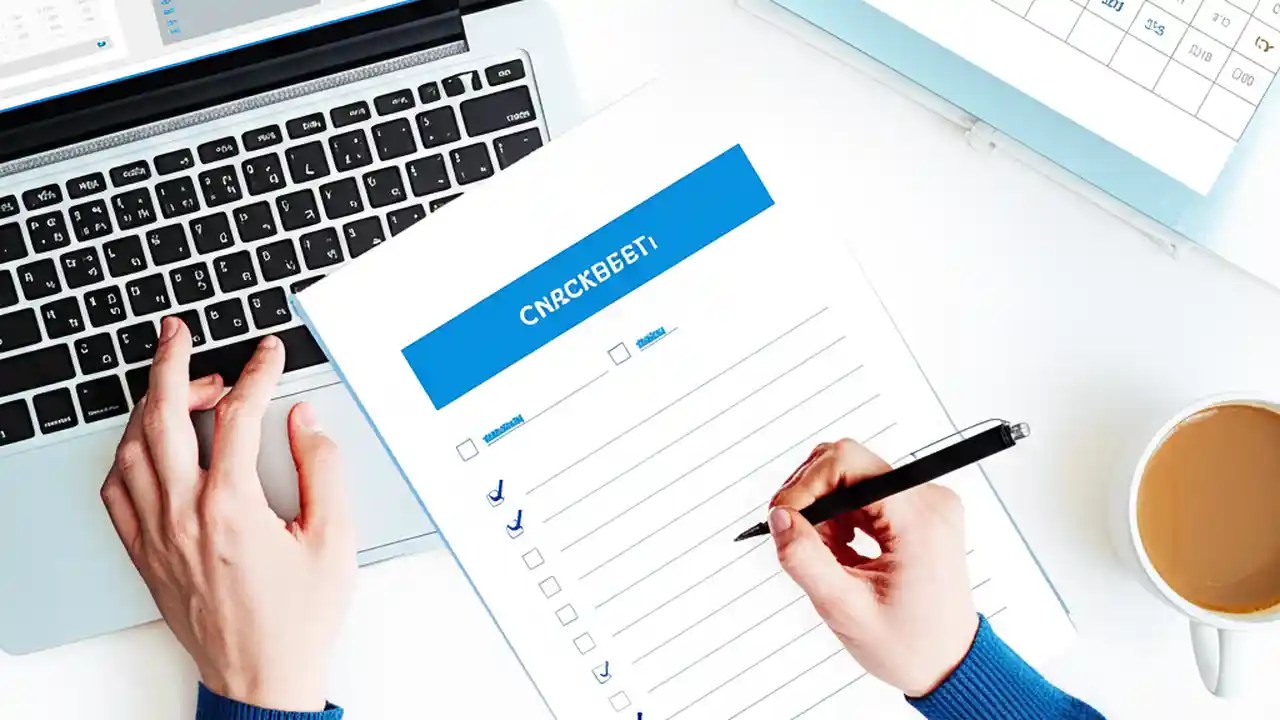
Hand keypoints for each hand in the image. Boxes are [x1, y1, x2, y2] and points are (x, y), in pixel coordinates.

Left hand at [100, 317, 356, 711]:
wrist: (262, 678)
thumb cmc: (299, 618)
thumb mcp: (334, 541)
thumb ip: (324, 471)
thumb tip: (306, 422)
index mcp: (234, 507)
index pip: (240, 415)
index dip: (258, 372)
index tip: (269, 353)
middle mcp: (186, 514)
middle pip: (165, 416)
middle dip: (170, 363)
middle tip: (176, 333)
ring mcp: (158, 534)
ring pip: (133, 448)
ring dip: (150, 406)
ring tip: (176, 387)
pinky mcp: (145, 553)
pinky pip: (116, 491)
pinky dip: (126, 456)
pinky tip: (146, 445)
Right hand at [768, 439, 977, 697]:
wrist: (951, 665)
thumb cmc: (907, 646)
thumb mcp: (845, 610)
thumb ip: (806, 559)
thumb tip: (778, 517)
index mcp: (918, 518)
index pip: (847, 462)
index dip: (805, 484)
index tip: (782, 518)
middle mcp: (928, 499)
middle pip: (848, 463)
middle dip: (812, 497)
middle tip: (799, 540)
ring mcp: (927, 503)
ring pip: (853, 477)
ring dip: (826, 511)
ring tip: (827, 556)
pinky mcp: (920, 511)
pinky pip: (867, 495)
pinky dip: (843, 517)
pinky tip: (843, 552)